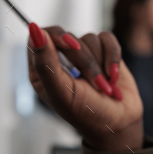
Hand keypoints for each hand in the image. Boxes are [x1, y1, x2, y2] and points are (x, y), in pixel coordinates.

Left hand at [27, 24, 143, 152]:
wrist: (118, 123)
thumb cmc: (86, 113)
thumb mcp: (62, 92)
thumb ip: (45, 62)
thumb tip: (34, 30)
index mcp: (41, 70)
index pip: (38, 37)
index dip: (53, 37)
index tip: (68, 45)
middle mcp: (59, 60)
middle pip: (65, 37)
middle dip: (83, 60)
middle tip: (94, 83)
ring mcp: (81, 55)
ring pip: (88, 38)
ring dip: (99, 65)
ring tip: (105, 87)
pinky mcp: (102, 51)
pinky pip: (106, 38)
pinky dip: (112, 56)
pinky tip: (113, 77)